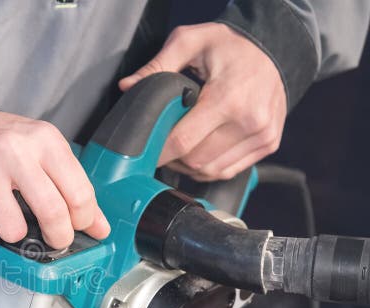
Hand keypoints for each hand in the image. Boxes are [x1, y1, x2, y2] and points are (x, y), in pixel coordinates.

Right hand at [0, 111, 109, 247]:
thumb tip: (98, 227)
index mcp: (42, 139)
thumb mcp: (45, 152)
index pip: (79, 193)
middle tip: (57, 237)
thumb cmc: (6, 146)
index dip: (85, 219)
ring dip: (16, 233)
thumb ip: (73, 187)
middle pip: (52, 214)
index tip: (81, 226)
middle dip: (59, 236)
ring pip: (14, 232)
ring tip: (10, 215)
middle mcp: (11, 151)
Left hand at [120, 22, 286, 180]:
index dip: (157, 151)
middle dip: (171, 157)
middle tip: (160, 144)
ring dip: (188, 166)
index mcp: (229, 98)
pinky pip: (228, 170)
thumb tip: (127, 87)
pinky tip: (199, 152)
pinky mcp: (268, 144)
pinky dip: (208, 168)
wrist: (274, 48)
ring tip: (179, 147)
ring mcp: (262, 136)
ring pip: (210, 171)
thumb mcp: (190, 41)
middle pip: (194, 161)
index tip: (142, 151)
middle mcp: (250, 121)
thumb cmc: (230, 46)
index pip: (182, 142)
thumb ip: (157, 65)